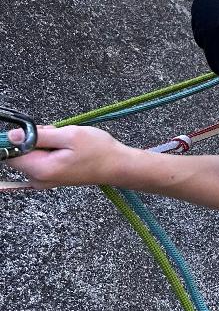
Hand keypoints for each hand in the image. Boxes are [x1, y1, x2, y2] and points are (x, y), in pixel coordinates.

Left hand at [8, 124, 125, 188]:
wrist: (116, 165)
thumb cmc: (98, 150)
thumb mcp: (70, 135)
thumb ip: (39, 136)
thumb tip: (12, 135)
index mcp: (41, 170)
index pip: (11, 155)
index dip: (17, 138)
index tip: (35, 130)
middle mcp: (38, 179)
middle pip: (20, 154)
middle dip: (34, 139)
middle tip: (57, 133)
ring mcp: (44, 180)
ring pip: (31, 155)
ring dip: (44, 142)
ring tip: (65, 139)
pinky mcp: (50, 177)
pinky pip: (40, 159)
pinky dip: (49, 149)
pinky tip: (66, 146)